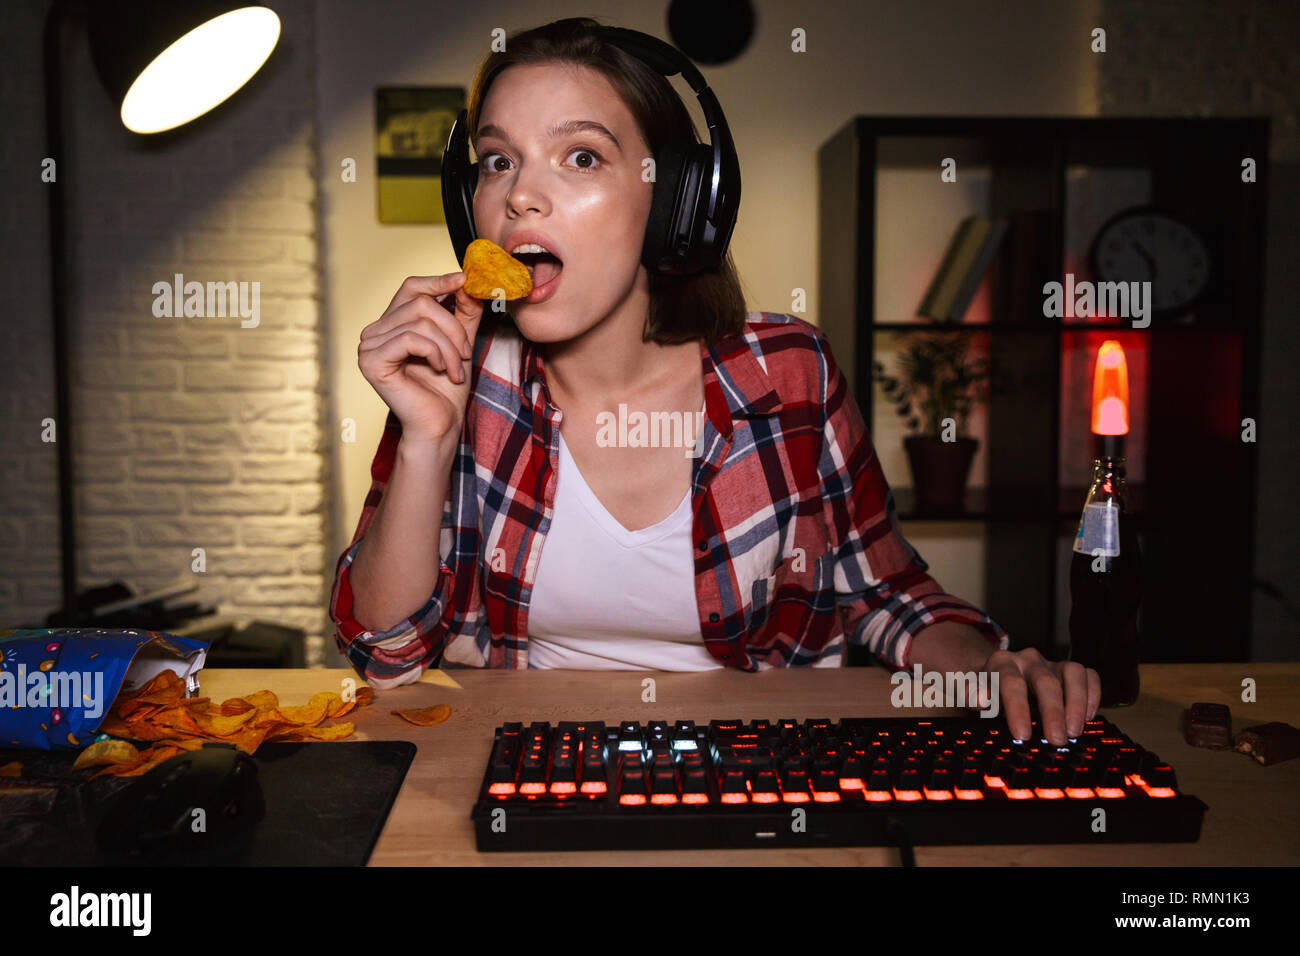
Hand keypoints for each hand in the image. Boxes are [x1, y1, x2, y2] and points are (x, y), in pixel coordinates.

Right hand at [358, 272, 484, 447]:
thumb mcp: (460, 342)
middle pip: (420, 302)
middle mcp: (374, 331)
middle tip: (466, 354)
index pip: (411, 287)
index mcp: (391, 324)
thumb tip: (466, 281)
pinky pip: (410, 338)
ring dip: (448, 347)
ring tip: (455, 369)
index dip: (437, 280)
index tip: (464, 280)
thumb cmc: (446, 388)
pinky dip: (434, 353)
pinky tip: (439, 370)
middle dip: (452, 328)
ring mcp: (368, 346)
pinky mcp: (371, 361)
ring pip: (420, 321)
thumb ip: (464, 312)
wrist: (440, 424)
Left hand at [981, 647, 1100, 745]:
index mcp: (1001, 663)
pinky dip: (1092, 695)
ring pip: (1072, 673)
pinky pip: (1088, 676)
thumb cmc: (984, 690)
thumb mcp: (969, 692)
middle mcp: (1028, 659)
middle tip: (1056, 739)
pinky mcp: (1068, 671)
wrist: (994, 677)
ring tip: (1075, 731)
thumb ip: (971, 694)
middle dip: (1052, 712)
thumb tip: (982, 700)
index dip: (1018, 709)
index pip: (1011, 682)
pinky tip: (1087, 717)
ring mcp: (1050, 664)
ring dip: (1076, 702)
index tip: (1022, 735)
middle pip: (1044, 680)